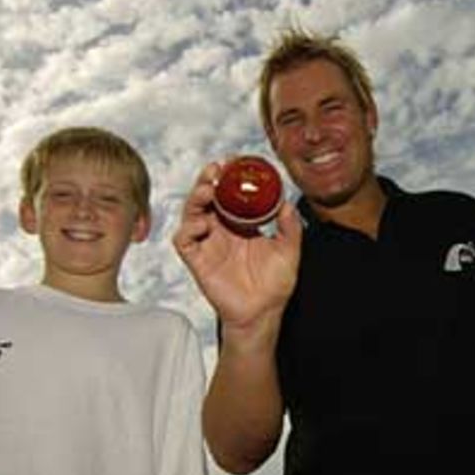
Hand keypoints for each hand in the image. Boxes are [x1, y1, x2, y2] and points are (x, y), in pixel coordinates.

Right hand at [172, 161, 300, 327]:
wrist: (264, 313)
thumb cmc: (275, 284)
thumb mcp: (289, 250)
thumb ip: (290, 226)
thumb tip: (286, 202)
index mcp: (240, 224)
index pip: (229, 194)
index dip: (228, 177)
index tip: (235, 161)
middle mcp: (220, 230)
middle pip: (207, 197)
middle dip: (208, 179)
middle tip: (217, 169)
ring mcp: (207, 244)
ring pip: (191, 213)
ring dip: (196, 197)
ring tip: (207, 188)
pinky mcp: (197, 261)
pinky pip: (184, 241)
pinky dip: (187, 228)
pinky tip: (201, 223)